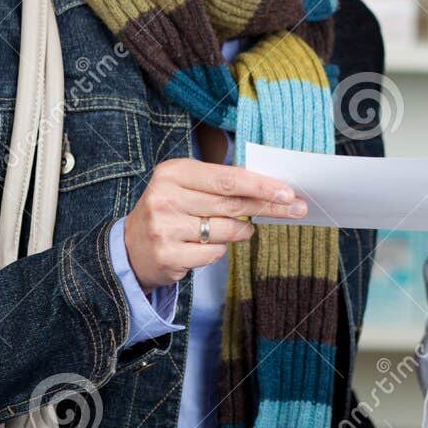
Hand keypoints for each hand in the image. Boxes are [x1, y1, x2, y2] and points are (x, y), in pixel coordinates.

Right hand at [123, 157, 308, 291]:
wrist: (130, 248)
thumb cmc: (171, 210)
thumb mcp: (188, 187)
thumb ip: (222, 184)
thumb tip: (272, 189)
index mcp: (173, 172)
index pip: (227, 178)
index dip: (261, 185)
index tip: (289, 191)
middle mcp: (165, 197)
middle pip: (231, 203)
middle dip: (268, 206)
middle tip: (296, 208)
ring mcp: (164, 228)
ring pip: (226, 231)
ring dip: (242, 232)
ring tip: (239, 230)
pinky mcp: (167, 255)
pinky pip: (214, 253)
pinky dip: (219, 250)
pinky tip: (205, 245)